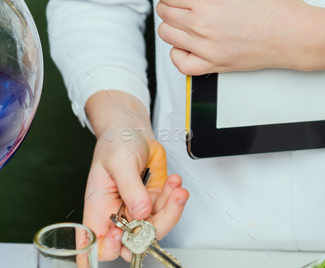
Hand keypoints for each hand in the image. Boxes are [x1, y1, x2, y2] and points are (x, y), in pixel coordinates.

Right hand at [83, 92, 188, 261]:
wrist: (132, 127)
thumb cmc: (116, 141)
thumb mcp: (120, 162)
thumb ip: (130, 189)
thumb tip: (141, 213)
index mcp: (99, 210)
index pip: (100, 245)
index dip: (112, 247)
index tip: (124, 232)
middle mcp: (118, 215)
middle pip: (134, 241)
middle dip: (154, 227)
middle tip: (167, 205)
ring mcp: (138, 208)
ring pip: (156, 227)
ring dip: (171, 209)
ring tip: (176, 188)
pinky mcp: (155, 200)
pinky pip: (168, 209)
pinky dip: (175, 197)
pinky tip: (174, 181)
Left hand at [157, 0, 324, 75]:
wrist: (296, 35)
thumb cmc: (281, 2)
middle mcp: (202, 25)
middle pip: (164, 10)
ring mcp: (206, 47)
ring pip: (167, 34)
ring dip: (174, 21)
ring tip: (193, 14)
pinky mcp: (214, 64)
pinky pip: (179, 62)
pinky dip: (178, 50)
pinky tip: (191, 40)